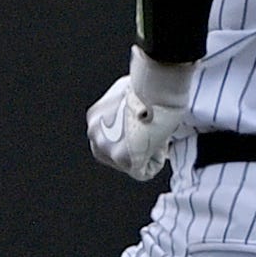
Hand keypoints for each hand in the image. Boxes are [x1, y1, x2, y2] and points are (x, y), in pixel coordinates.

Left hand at [85, 46, 196, 179]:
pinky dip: (156, 160)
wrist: (154, 87)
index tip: (144, 124)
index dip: (132, 135)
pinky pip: (143, 172)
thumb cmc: (149, 85)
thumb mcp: (127, 94)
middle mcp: (95, 134)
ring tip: (156, 133)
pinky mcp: (122, 159)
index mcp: (95, 119)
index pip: (112, 139)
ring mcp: (106, 148)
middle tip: (151, 130)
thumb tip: (134, 112)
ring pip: (130, 164)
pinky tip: (160, 142)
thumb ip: (123, 109)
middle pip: (117, 154)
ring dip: (146, 152)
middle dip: (136, 147)